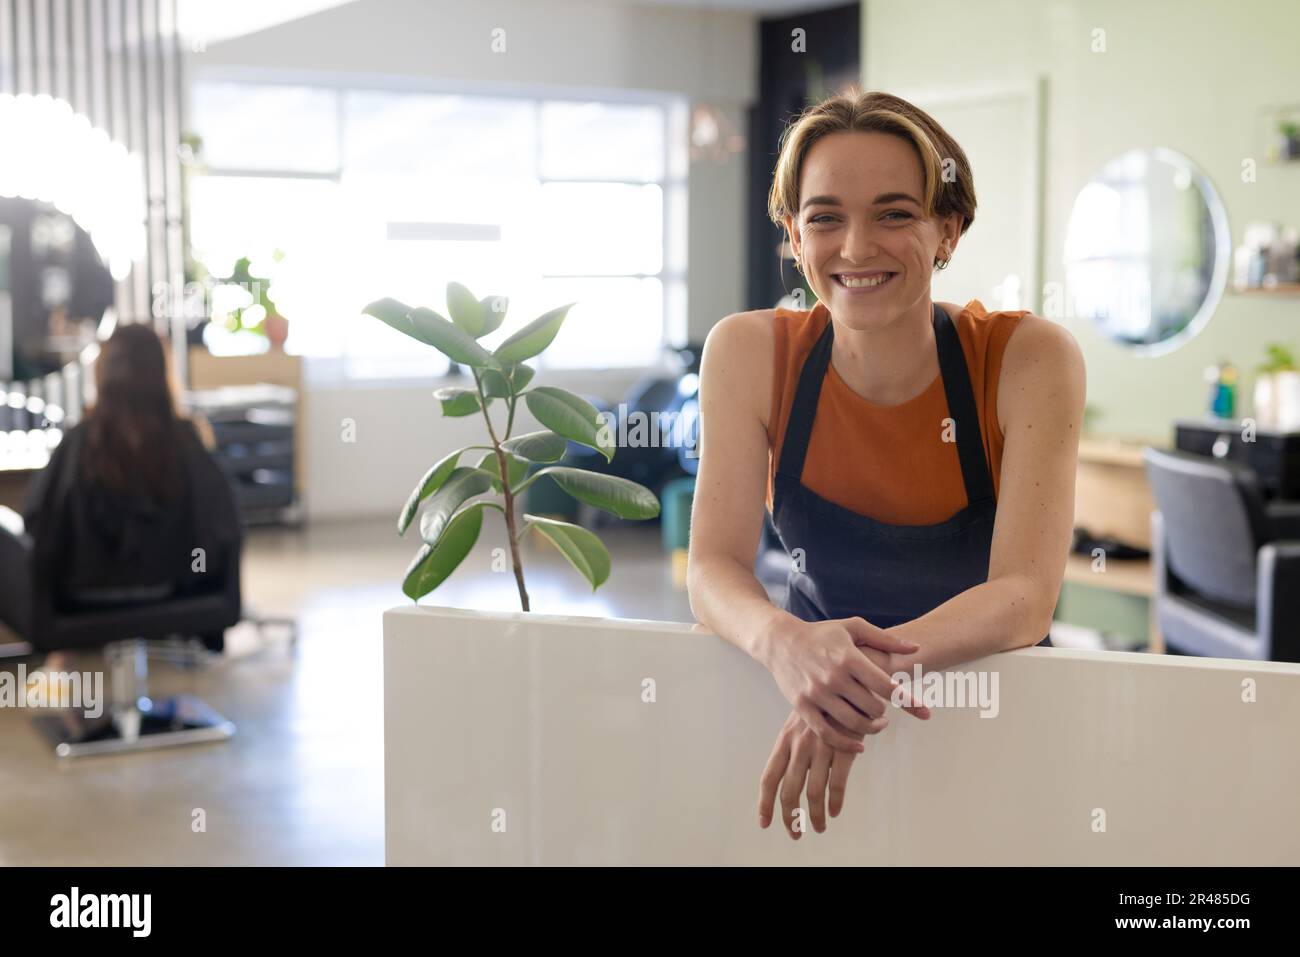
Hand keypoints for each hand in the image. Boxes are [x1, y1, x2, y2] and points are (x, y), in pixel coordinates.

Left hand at [758, 709, 863, 838]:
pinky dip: (835, 802)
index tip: (764, 822)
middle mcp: (799, 745)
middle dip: (789, 817)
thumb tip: (790, 779)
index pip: (768, 776)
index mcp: (785, 740)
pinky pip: (837, 784)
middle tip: (794, 834)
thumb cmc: (824, 706)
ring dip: (815, 816)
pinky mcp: (844, 748)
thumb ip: (794, 747)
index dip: (764, 803)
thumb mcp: (801, 722)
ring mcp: (821, 747)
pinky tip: (836, 811)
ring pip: (813, 792)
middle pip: (788, 790)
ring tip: (820, 828)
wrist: (849, 683)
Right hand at [760, 614, 925, 751]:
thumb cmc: (821, 634)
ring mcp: (816, 693)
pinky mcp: (802, 706)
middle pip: (873, 708)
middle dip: (884, 712)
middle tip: (884, 710)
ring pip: (854, 723)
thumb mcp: (853, 628)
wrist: (780, 641)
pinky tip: (858, 746)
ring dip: (871, 728)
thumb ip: (885, 639)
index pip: (886, 686)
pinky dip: (846, 744)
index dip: (908, 701)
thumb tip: (916, 648)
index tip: (925, 713)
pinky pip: (828, 734)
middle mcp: (833, 676)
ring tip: (876, 724)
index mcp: (848, 657)